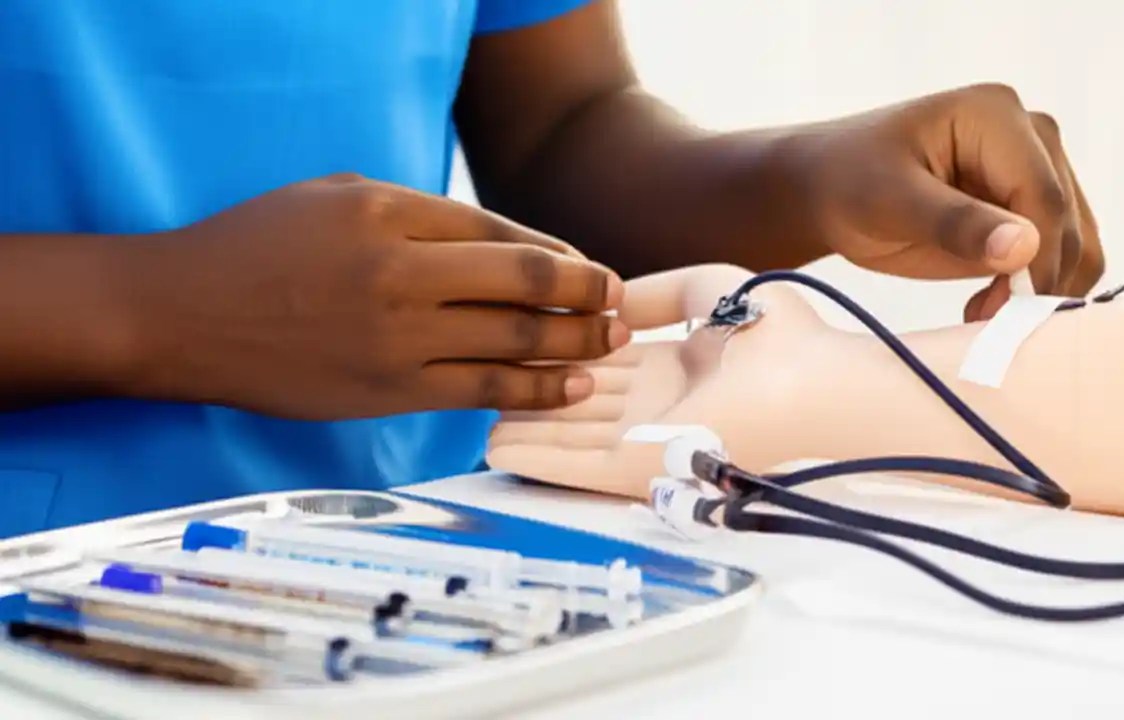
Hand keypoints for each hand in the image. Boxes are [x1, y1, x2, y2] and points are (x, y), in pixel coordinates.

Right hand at [127, 174, 627, 418]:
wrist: (184, 315)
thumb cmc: (258, 245)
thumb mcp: (336, 195)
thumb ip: (419, 212)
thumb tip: (500, 242)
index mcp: (389, 211)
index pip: (501, 233)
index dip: (557, 254)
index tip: (585, 267)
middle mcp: (400, 272)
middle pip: (523, 284)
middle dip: (585, 295)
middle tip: (619, 303)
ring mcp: (396, 336)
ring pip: (512, 340)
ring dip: (575, 344)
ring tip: (611, 344)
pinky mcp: (388, 390)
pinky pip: (481, 389)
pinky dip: (535, 388)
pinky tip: (572, 387)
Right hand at [488, 264, 825, 496]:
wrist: (810, 383)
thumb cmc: (776, 334)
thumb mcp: (707, 288)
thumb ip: (652, 291)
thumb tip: (605, 299)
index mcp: (678, 368)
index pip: (607, 362)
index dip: (563, 349)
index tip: (521, 338)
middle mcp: (658, 407)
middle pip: (580, 401)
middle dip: (534, 391)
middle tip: (484, 379)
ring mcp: (647, 439)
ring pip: (570, 436)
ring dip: (524, 426)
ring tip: (477, 414)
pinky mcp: (640, 468)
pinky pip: (574, 466)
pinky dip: (535, 457)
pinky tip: (495, 445)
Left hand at [790, 83, 1102, 320]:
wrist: (830, 190)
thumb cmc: (849, 183)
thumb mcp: (889, 202)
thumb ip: (955, 223)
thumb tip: (1026, 247)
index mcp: (996, 115)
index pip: (1043, 195)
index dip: (1035, 259)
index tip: (1001, 309)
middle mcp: (1032, 137)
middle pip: (1068, 223)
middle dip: (1034, 282)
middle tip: (981, 321)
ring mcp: (1037, 173)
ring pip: (1077, 244)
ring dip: (1041, 291)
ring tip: (980, 313)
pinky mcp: (1030, 210)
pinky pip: (1061, 257)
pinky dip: (1036, 290)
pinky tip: (986, 303)